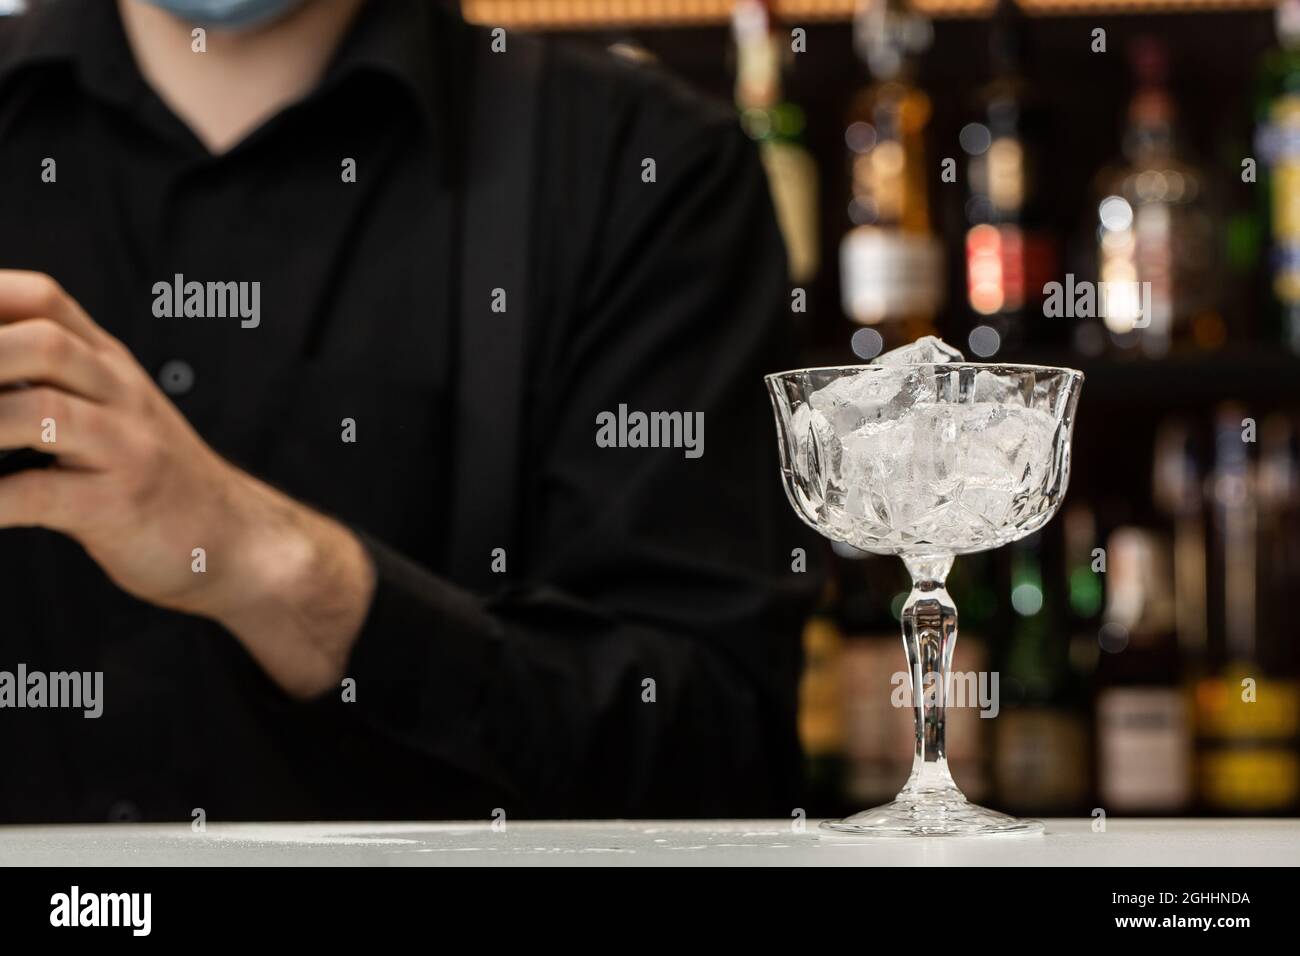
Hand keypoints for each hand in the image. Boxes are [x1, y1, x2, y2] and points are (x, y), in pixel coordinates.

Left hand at [0, 270, 374, 696]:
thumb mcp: (111, 410)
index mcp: (110, 367)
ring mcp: (126, 449)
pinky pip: (41, 495)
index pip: (44, 300)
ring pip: (43, 412)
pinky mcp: (119, 507)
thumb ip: (54, 379)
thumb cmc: (153, 477)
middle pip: (43, 342)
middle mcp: (121, 396)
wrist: (237, 538)